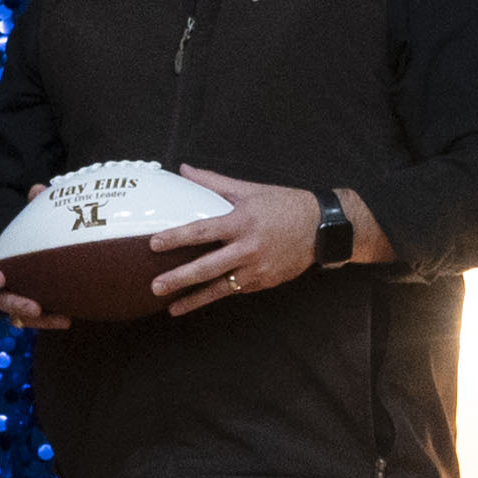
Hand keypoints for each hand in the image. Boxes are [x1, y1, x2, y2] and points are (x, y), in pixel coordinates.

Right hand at [0, 186, 69, 328]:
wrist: (20, 253)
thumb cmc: (19, 234)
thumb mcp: (22, 219)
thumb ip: (30, 206)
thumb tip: (39, 189)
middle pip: (0, 300)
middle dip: (16, 304)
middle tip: (34, 306)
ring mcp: (12, 299)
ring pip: (18, 316)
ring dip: (36, 319)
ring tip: (60, 318)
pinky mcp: (28, 309)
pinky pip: (36, 320)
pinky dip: (49, 320)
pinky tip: (68, 319)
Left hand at [149, 166, 319, 315]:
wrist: (322, 227)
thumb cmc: (283, 204)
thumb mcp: (249, 190)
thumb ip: (213, 182)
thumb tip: (184, 169)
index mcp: (241, 222)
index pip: (202, 231)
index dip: (176, 237)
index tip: (155, 243)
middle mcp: (248, 248)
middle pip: (207, 267)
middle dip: (179, 279)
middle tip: (156, 287)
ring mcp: (257, 269)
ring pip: (220, 288)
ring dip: (194, 299)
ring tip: (173, 308)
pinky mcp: (264, 282)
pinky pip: (236, 289)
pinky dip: (218, 293)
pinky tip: (200, 299)